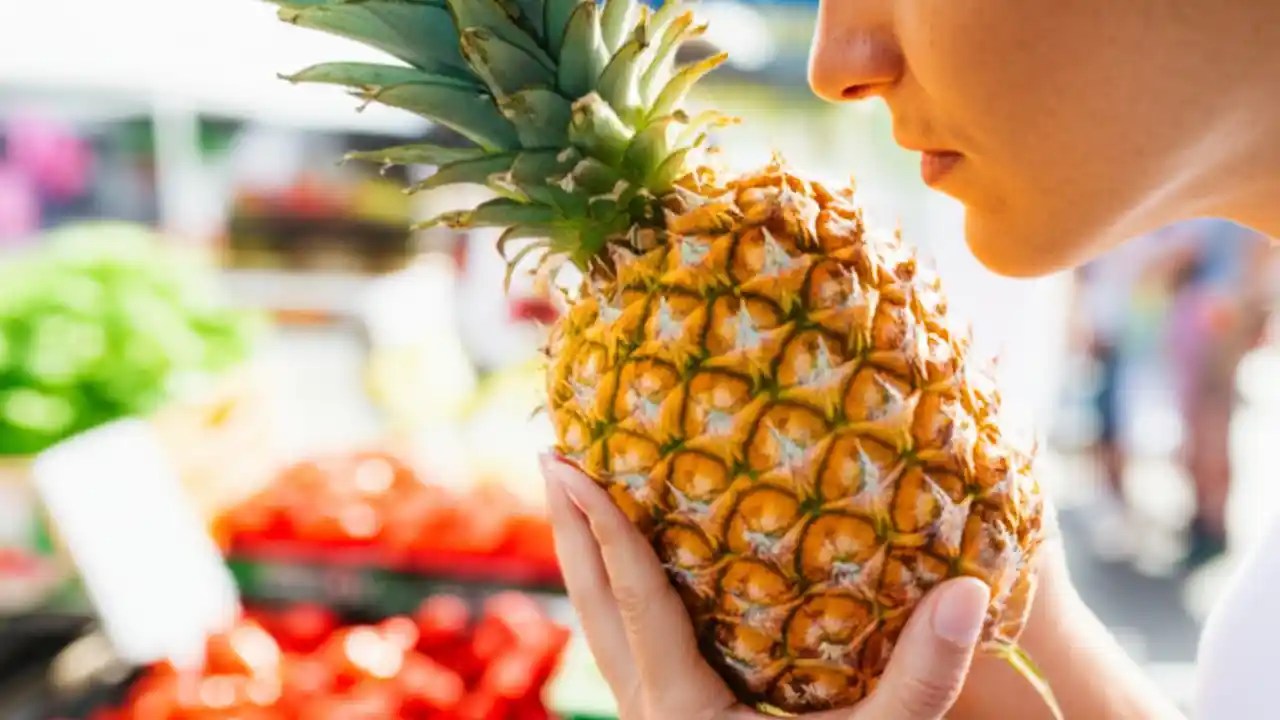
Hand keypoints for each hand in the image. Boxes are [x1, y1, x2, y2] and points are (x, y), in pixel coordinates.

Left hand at [541, 454, 990, 719]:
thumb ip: (921, 679)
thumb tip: (969, 588)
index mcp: (681, 707)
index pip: (634, 596)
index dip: (601, 525)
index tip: (569, 463)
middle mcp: (648, 710)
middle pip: (591, 603)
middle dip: (568, 527)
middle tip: (552, 454)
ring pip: (598, 628)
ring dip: (584, 560)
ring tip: (576, 500)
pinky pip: (622, 647)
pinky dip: (615, 598)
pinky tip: (633, 575)